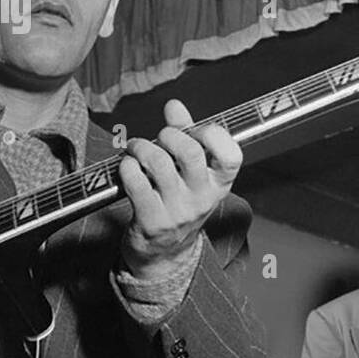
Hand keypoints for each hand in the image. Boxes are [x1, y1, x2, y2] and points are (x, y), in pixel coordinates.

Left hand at [118, 100, 241, 283]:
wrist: (163, 252)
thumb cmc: (177, 200)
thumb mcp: (190, 172)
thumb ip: (186, 135)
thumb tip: (174, 105)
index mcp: (219, 183)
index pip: (231, 155)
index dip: (213, 134)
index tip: (197, 131)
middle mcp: (202, 198)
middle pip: (189, 152)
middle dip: (168, 134)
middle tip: (160, 137)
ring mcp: (177, 211)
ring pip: (157, 163)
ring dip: (141, 147)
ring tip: (137, 149)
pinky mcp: (152, 220)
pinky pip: (135, 181)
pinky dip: (127, 167)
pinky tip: (128, 168)